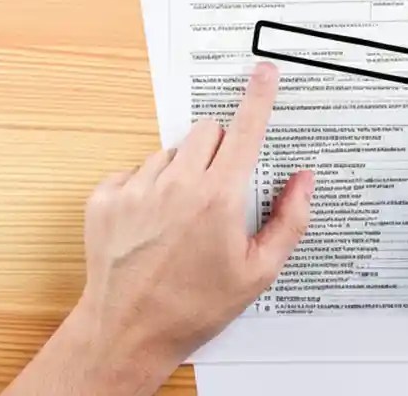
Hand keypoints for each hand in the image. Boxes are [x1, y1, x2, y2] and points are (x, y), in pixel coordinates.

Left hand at [3, 62, 314, 395]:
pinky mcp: (105, 199)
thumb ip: (290, 220)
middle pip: (207, 131)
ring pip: (170, 151)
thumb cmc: (196, 306)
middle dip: (219, 149)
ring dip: (182, 171)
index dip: (259, 98)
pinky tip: (151, 224)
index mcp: (219, 199)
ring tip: (181, 218)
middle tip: (220, 189)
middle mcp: (176, 185)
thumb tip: (302, 180)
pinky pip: (134, 172)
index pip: (245, 131)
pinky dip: (146, 189)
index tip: (264, 73)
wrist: (127, 333)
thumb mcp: (259, 272)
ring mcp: (136, 189)